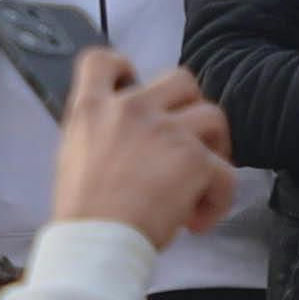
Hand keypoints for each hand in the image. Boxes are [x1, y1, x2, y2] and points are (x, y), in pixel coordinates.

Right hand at [44, 51, 236, 245]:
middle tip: (186, 141)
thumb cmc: (81, 211)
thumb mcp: (72, 156)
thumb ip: (99, 133)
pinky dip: (217, 199)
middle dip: (189, 107)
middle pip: (179, 79)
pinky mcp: (196, 159)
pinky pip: (226, 172)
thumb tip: (128, 144)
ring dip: (214, 147)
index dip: (123, 67)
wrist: (97, 239)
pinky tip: (196, 222)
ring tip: (201, 179)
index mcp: (92, 107)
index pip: (103, 60)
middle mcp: (131, 108)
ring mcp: (167, 130)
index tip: (132, 86)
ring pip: (214, 116)